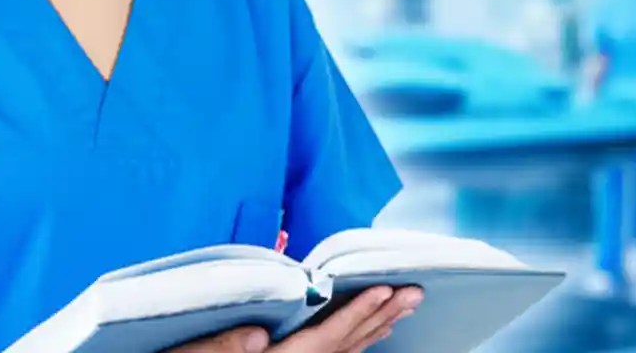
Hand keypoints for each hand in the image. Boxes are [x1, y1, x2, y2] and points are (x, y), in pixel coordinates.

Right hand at [163, 285, 423, 352]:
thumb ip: (219, 349)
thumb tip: (259, 336)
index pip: (320, 342)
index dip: (354, 316)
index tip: (384, 289)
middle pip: (341, 349)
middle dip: (380, 318)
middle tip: (416, 292)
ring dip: (374, 329)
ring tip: (404, 306)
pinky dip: (353, 343)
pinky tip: (368, 332)